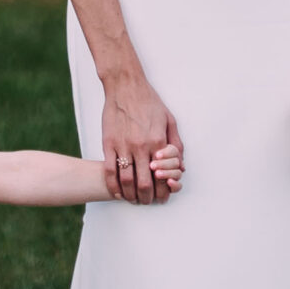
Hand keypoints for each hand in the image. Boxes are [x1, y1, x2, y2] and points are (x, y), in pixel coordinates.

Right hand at [102, 74, 182, 204]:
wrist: (126, 86)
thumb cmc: (149, 102)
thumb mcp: (169, 120)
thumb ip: (176, 144)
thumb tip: (181, 165)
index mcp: (158, 142)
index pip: (162, 176)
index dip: (163, 192)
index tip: (162, 198)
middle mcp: (141, 146)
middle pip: (143, 184)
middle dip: (147, 198)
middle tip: (147, 202)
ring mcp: (123, 146)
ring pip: (126, 181)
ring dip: (130, 195)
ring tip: (133, 199)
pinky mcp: (108, 143)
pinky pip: (109, 171)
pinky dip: (113, 185)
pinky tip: (117, 191)